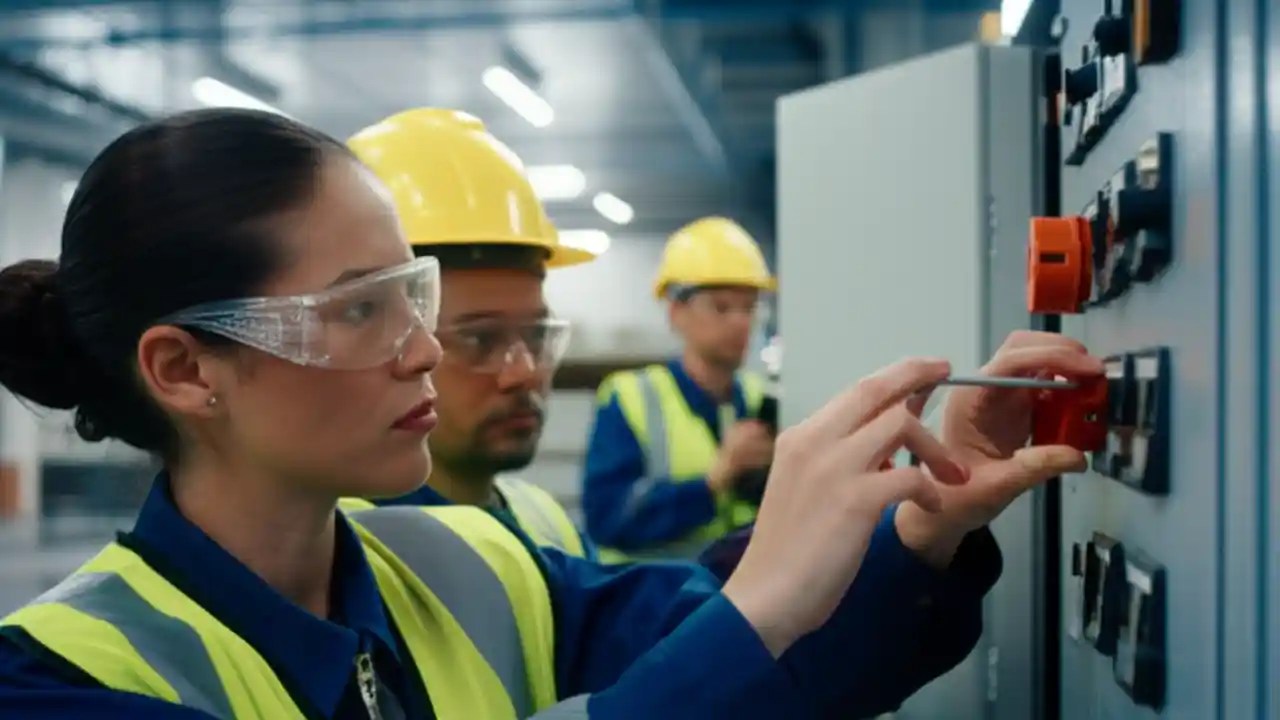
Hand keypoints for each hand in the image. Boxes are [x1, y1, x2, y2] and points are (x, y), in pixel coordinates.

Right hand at [721, 358, 968, 657]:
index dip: (895, 376)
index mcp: (800, 438)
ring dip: (935, 447)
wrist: (764, 595)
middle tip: (947, 371)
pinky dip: (929, 488)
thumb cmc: (787, 552)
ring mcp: (833, 469)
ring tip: (952, 474)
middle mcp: (813, 442)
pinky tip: (930, 505)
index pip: (855, 392)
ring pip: (899, 424)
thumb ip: (838, 460)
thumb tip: (883, 445)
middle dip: (917, 373)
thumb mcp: (805, 488)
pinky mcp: (854, 502)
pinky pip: (910, 476)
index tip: (921, 371)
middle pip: (876, 390)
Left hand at [895, 331, 1104, 566]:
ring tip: (1094, 386)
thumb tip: (1078, 457)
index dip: (1051, 357)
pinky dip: (1065, 389)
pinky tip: (1082, 404)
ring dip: (1065, 366)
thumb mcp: (997, 486)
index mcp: (970, 400)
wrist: (946, 510)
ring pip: (1034, 362)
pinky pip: (1042, 386)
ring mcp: (999, 397)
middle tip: (1095, 371)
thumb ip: (1034, 468)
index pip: (1009, 362)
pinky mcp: (1014, 409)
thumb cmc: (958, 497)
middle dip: (1060, 351)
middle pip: (1021, 349)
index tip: (1088, 367)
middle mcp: (983, 390)